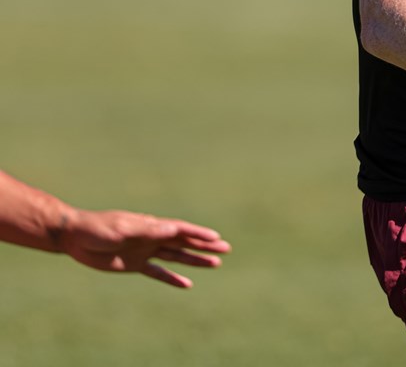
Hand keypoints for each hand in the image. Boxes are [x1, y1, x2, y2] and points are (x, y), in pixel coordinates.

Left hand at [61, 209, 230, 288]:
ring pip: (176, 257)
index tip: (216, 238)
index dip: (199, 234)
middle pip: (184, 243)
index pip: (180, 230)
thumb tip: (172, 229)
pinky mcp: (135, 264)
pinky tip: (187, 284)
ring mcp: (145, 251)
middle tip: (226, 249)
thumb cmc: (98, 228)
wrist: (74, 237)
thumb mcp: (122, 228)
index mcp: (151, 226)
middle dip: (205, 246)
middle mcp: (152, 237)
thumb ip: (147, 230)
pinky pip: (158, 272)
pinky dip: (172, 278)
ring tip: (215, 263)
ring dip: (195, 259)